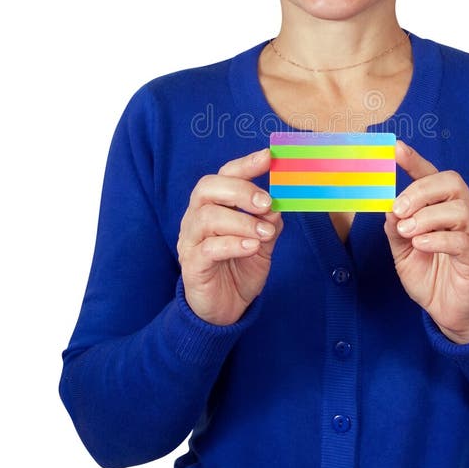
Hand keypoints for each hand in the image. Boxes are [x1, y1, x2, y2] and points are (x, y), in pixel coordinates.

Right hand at [177, 149, 282, 325]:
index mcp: (214, 205)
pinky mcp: (191, 265)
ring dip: (241, 221)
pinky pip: (207, 248)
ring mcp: (190, 241)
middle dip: (240, 191)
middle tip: (266, 203)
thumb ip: (269, 223)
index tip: (269, 157)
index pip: (224, 175)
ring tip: (264, 234)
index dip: (245, 165)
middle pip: (207, 188)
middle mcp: (196, 217)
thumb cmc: (240, 268)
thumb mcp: (262, 243)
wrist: (225, 309)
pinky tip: (251, 247)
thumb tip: (278, 204)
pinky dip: (232, 244)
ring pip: (207, 217)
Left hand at [385, 141, 468, 343]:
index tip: (395, 148)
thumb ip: (395, 228)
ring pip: (460, 209)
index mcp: (443, 208)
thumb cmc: (429, 275)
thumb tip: (388, 207)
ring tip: (409, 232)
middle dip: (421, 190)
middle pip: (452, 183)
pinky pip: (462, 241)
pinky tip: (420, 244)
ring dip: (427, 216)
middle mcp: (463, 215)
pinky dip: (437, 239)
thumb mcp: (402, 250)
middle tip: (399, 209)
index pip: (432, 176)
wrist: (449, 312)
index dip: (415, 161)